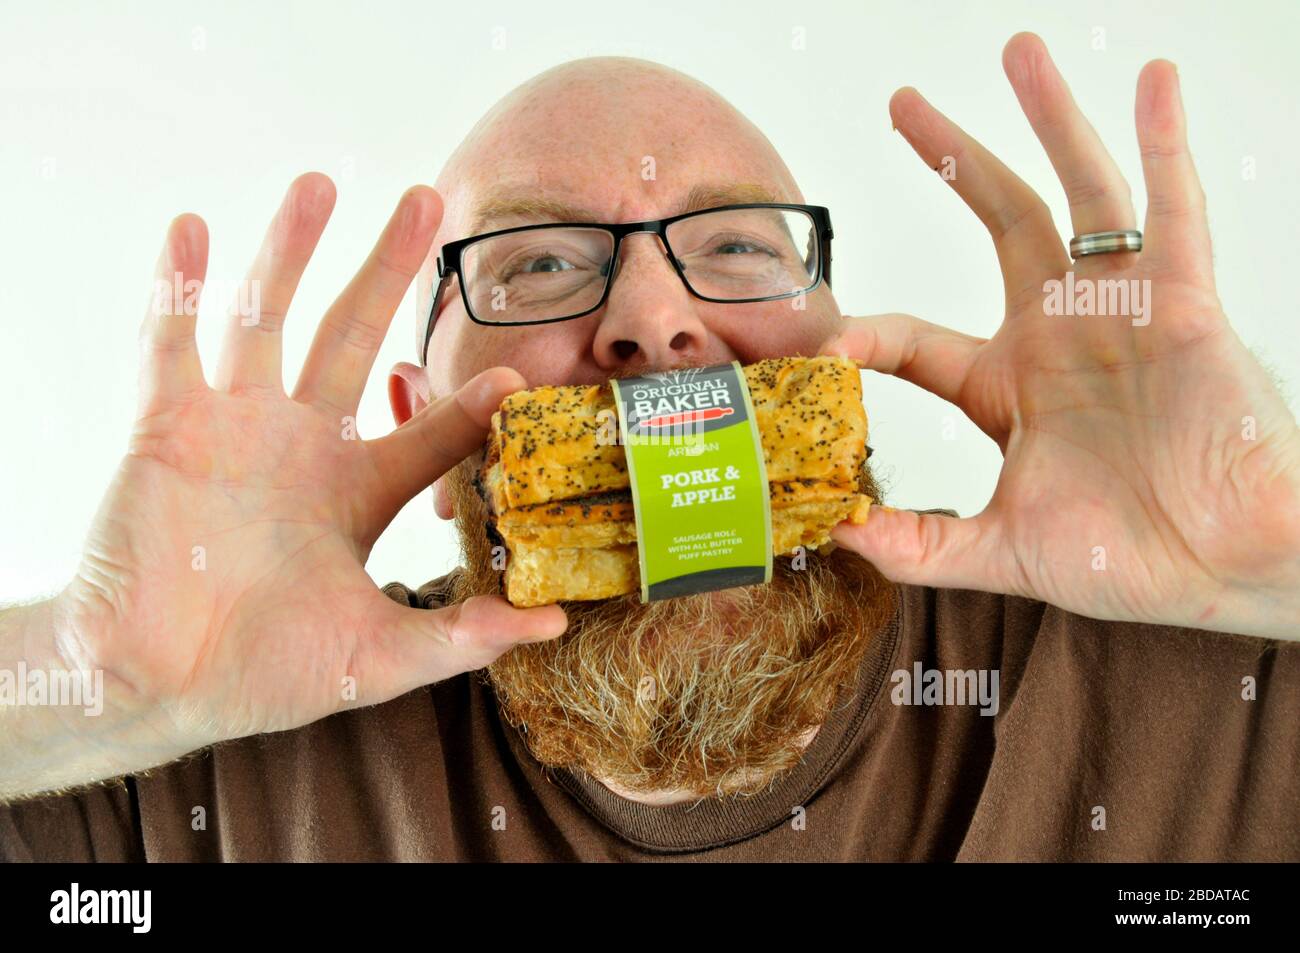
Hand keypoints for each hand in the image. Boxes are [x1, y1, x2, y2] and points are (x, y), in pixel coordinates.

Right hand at [56, 174, 565, 754]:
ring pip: (265, 320)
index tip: (518, 371)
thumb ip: (463, 637)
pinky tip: (193, 228)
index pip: (427, 433)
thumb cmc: (263, 675)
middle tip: (427, 201)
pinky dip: (175, 287)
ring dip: (290, 250)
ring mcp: (233, 428)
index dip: (470, 404)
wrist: (155, 686)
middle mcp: (302, 446)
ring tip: (322, 182)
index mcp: (357, 493)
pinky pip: (170, 344)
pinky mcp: (166, 427)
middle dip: (387, 272)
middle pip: (352, 338)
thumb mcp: (379, 658)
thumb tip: (556, 626)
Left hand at [822, 34, 1299, 638]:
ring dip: (1051, 119)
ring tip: (1019, 50)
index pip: (916, 338)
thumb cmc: (1129, 558)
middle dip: (953, 158)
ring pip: (1080, 192)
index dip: (864, 334)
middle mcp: (1059, 332)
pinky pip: (1175, 211)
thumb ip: (926, 545)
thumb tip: (843, 535)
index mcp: (1008, 386)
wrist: (1224, 572)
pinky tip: (1152, 82)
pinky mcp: (1183, 305)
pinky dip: (1164, 145)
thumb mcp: (1008, 551)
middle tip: (905, 103)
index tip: (821, 340)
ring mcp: (1120, 311)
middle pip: (998, 221)